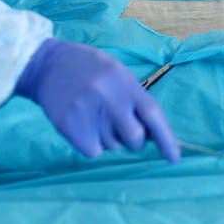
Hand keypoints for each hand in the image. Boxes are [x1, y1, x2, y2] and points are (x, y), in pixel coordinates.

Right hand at [16, 38, 179, 161]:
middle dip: (133, 140)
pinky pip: (93, 152)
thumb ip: (134, 100)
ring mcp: (89, 114)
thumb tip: (152, 135)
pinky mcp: (70, 127)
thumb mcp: (117, 74)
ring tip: (93, 113)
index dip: (166, 139)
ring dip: (108, 137)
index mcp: (125, 83)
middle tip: (118, 124)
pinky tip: (82, 123)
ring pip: (112, 146)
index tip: (175, 158)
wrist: (48, 66)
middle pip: (135, 139)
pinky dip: (91, 144)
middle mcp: (109, 99)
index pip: (153, 115)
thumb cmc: (89, 69)